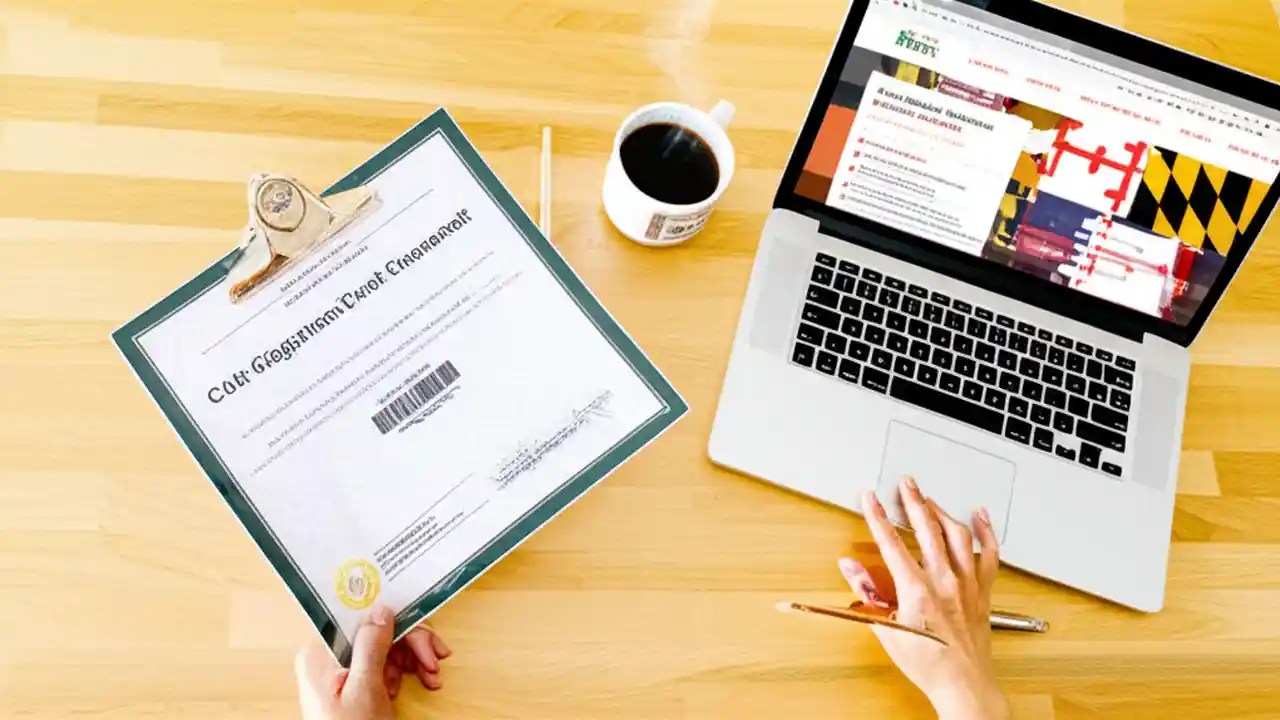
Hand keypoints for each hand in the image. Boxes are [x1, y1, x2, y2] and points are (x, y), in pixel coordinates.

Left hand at [295, 606, 451, 719]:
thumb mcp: (364, 690)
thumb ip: (370, 648)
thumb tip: (381, 611)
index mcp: (320, 654)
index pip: (359, 617)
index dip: (391, 619)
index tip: (417, 624)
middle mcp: (329, 658)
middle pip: (377, 633)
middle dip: (411, 644)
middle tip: (433, 658)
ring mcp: (344, 671)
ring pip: (387, 648)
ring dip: (414, 659)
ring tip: (431, 675)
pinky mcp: (357, 683)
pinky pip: (386, 665)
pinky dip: (407, 671)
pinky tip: (420, 681)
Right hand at [841, 476, 1008, 719]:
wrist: (963, 683)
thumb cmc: (926, 663)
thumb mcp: (886, 630)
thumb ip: (867, 595)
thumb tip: (851, 569)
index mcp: (916, 590)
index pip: (891, 543)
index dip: (877, 516)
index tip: (870, 498)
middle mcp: (944, 581)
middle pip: (926, 530)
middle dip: (913, 502)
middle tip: (906, 483)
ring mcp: (967, 583)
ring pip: (956, 535)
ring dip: (941, 512)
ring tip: (930, 499)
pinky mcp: (982, 590)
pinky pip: (989, 554)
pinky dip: (985, 532)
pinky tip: (979, 516)